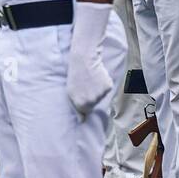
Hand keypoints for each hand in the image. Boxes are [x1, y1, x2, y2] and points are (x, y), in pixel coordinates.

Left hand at [66, 2, 113, 117]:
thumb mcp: (70, 91)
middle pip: (94, 105)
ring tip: (90, 80)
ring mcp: (100, 94)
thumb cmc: (74, 74)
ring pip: (100, 96)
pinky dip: (103, 84)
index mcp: (80, 104)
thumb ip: (76, 104)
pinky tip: (98, 76)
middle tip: (86, 86)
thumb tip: (82, 118)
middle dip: (91, 98)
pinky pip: (106, 88)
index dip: (84, 109)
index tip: (83, 106)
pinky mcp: (108, 87)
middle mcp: (91, 101)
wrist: (83, 59)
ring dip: (97, 90)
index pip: (84, 114)